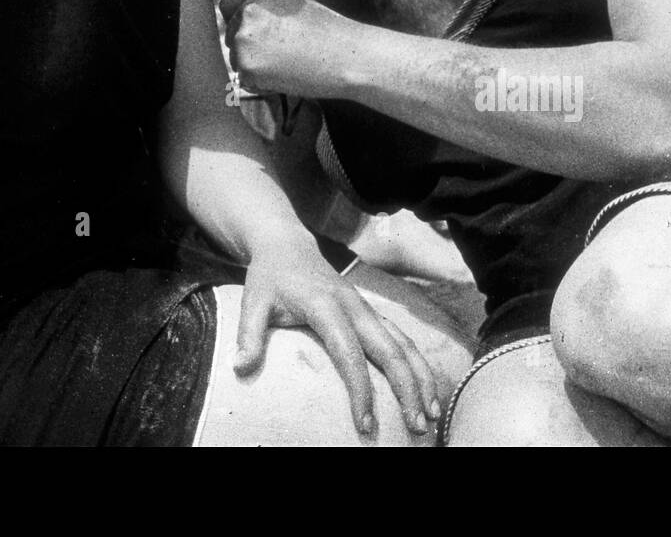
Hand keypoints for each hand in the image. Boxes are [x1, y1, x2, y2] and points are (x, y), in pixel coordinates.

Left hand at [218, 0, 358, 98]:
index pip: (228, 4)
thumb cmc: (328, 33)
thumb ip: (265, 9)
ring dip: (253, 65)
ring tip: (287, 64)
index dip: (236, 19)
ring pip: (236, 58)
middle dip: (247, 46)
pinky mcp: (246, 68)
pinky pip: (244, 79)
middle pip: (230, 34)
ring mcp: (244, 40)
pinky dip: (259, 83)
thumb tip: (244, 21)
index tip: (249, 31)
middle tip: (279, 54)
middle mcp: (247, 13)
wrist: (346, 57)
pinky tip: (285, 76)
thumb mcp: (294, 6)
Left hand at [234, 234, 439, 437]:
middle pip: (390, 349)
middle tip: (418, 426)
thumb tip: (239, 369)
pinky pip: (401, 337)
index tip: (365, 425)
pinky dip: (417, 363)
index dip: (360, 389)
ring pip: (403, 342)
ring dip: (420, 377)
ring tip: (431, 415)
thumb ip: (248, 335)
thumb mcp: (253, 301)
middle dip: (407, 389)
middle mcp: (354, 305)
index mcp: (326, 305)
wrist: (287, 243)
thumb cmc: (270, 276)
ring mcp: (366, 307)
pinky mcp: (371, 310)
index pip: (349, 353)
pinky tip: (426, 388)